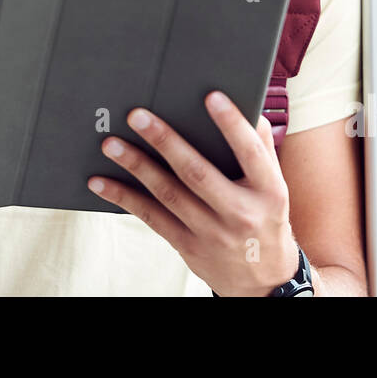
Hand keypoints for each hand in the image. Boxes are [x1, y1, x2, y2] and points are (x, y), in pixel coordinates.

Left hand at [87, 90, 297, 295]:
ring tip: (111, 144)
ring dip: (136, 166)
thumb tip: (246, 107)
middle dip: (165, 141)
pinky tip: (101, 182)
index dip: (231, 124)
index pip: (250, 152)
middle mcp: (239, 212)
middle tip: (138, 116)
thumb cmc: (266, 218)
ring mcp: (211, 232)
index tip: (211, 96)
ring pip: (168, 194)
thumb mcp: (276, 186)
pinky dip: (123, 197)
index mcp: (268, 191)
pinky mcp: (187, 246)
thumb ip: (261, 147)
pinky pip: (151, 217)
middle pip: (197, 172)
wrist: (263, 281)